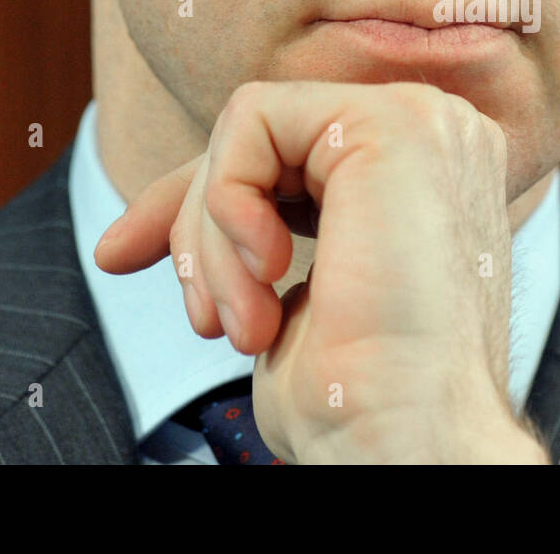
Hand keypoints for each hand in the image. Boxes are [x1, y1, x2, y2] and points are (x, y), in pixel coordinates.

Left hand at [94, 80, 551, 463]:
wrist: (407, 439)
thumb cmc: (360, 398)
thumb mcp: (289, 295)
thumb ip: (261, 227)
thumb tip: (152, 220)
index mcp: (428, 176)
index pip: (290, 152)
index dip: (202, 199)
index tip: (121, 253)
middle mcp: (438, 135)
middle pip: (267, 137)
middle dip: (197, 225)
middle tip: (208, 320)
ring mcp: (423, 121)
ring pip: (252, 129)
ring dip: (213, 234)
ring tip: (242, 321)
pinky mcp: (391, 124)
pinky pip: (254, 120)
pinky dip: (223, 202)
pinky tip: (265, 273)